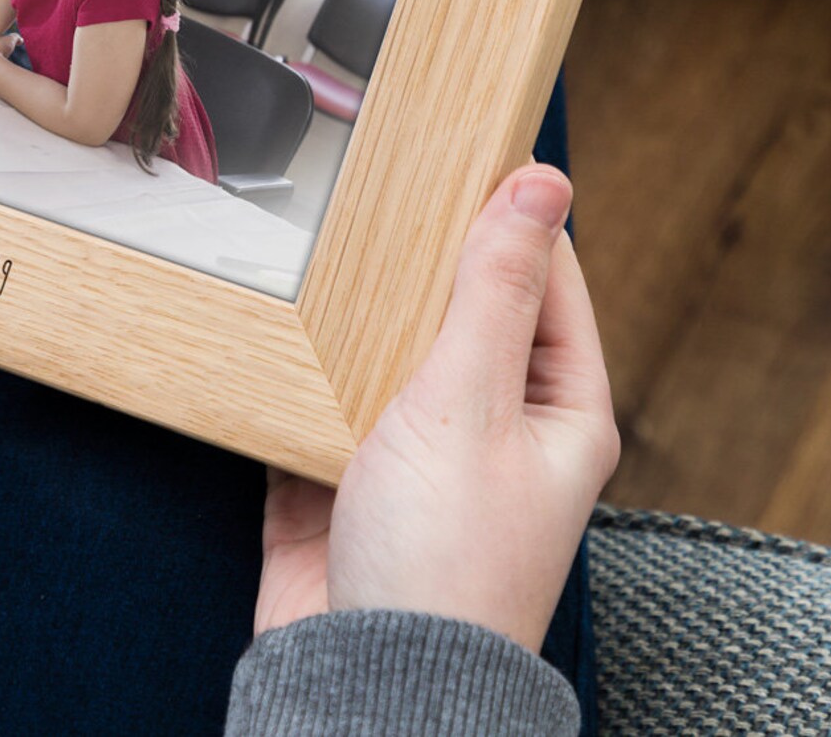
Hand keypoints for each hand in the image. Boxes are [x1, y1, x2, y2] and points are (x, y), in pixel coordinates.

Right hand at [254, 162, 618, 653]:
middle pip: (460, 306)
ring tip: (318, 248)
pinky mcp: (343, 468)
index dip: (510, 214)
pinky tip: (274, 326)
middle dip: (418, 257)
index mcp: (556, 409)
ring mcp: (416, 447)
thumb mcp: (469, 401)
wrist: (362, 677)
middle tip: (376, 194)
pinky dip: (301, 362)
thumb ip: (494, 289)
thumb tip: (542, 185)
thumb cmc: (442, 560)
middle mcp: (493, 424)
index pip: (547, 279)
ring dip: (353, 309)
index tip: (462, 152)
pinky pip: (322, 391)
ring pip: (385, 344)